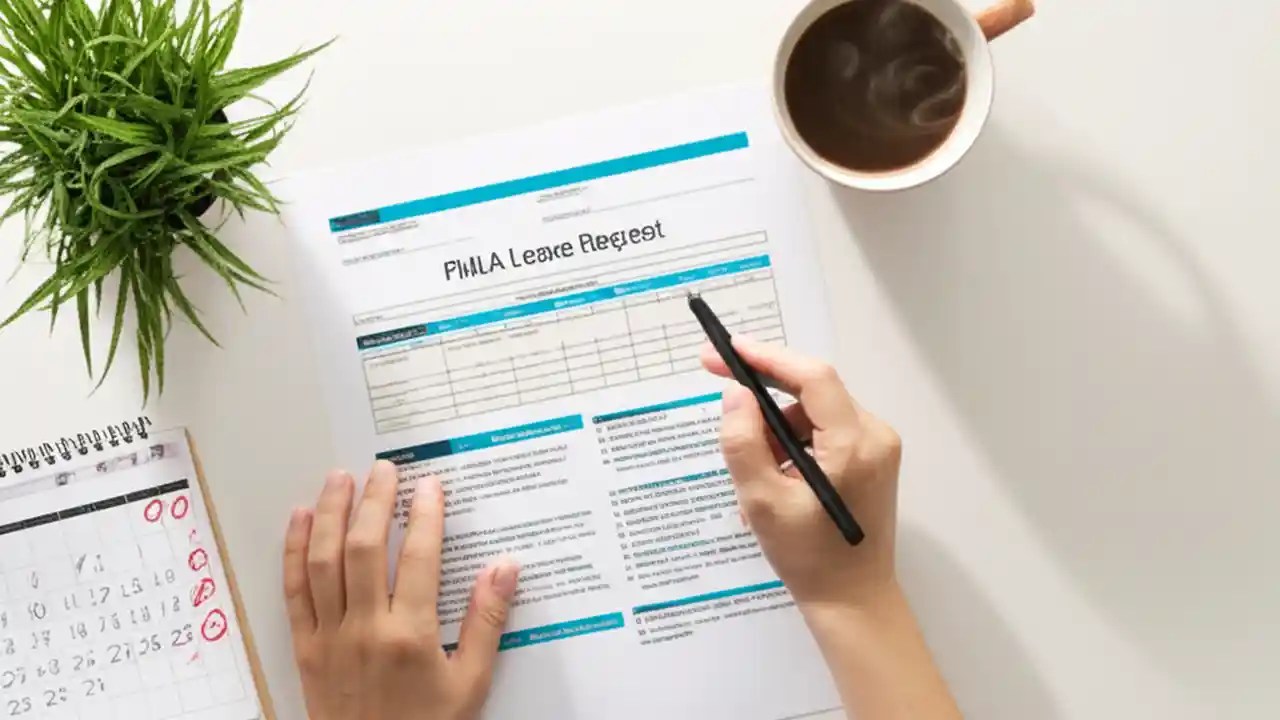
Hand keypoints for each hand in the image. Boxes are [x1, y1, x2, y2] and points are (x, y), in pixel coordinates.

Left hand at [283, 460, 519, 719]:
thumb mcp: (471, 684)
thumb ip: (487, 622)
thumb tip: (504, 567)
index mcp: (411, 636)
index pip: (417, 558)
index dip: (424, 515)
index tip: (430, 485)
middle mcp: (365, 629)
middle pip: (364, 548)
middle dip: (374, 501)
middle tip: (384, 469)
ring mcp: (330, 638)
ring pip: (323, 561)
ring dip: (331, 514)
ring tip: (340, 478)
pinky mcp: (304, 649)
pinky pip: (294, 591)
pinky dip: (294, 551)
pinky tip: (301, 520)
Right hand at [701, 339, 901, 610]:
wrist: (853, 602)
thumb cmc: (809, 559)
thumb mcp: (762, 502)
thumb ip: (743, 443)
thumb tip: (735, 396)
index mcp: (854, 444)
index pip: (812, 378)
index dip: (767, 357)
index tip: (727, 350)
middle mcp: (875, 436)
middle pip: (811, 394)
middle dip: (765, 399)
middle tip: (722, 400)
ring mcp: (877, 448)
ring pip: (814, 416)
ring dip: (777, 433)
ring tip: (752, 477)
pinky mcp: (872, 461)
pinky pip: (824, 435)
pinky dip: (793, 448)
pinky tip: (774, 482)